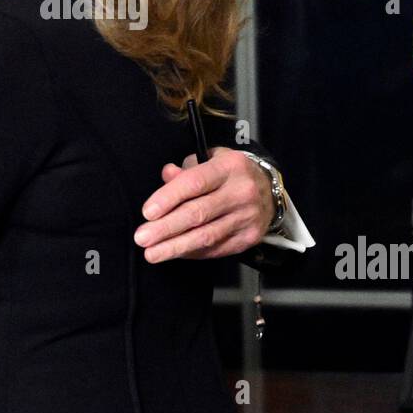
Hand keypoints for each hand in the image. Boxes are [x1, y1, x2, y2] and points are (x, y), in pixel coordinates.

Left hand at [134, 147, 272, 262]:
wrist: (269, 191)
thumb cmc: (231, 174)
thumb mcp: (212, 160)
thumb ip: (186, 169)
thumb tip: (166, 176)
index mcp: (229, 167)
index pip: (195, 183)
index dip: (169, 198)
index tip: (147, 212)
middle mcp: (241, 192)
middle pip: (198, 213)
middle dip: (166, 228)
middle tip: (142, 237)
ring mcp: (247, 217)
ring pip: (206, 236)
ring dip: (175, 247)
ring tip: (152, 253)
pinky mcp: (249, 238)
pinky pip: (216, 249)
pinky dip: (193, 252)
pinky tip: (175, 253)